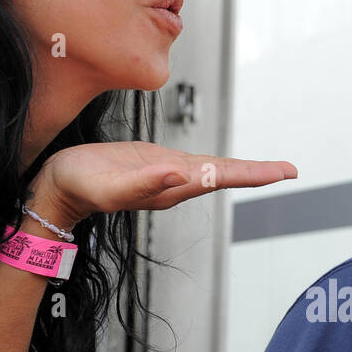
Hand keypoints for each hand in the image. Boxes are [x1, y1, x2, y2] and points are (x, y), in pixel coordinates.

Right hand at [31, 141, 295, 223]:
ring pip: (214, 170)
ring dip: (243, 170)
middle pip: (226, 175)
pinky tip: (226, 165)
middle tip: (291, 170)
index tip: (284, 172)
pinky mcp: (156, 164)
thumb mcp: (110, 185)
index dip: (255, 174)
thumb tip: (180, 174)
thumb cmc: (79, 185)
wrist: (60, 188)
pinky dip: (218, 164)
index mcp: (171, 185)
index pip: (222, 176)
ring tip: (272, 169)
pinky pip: (196, 164)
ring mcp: (167, 174)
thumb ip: (144, 183)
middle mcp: (175, 182)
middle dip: (259, 173)